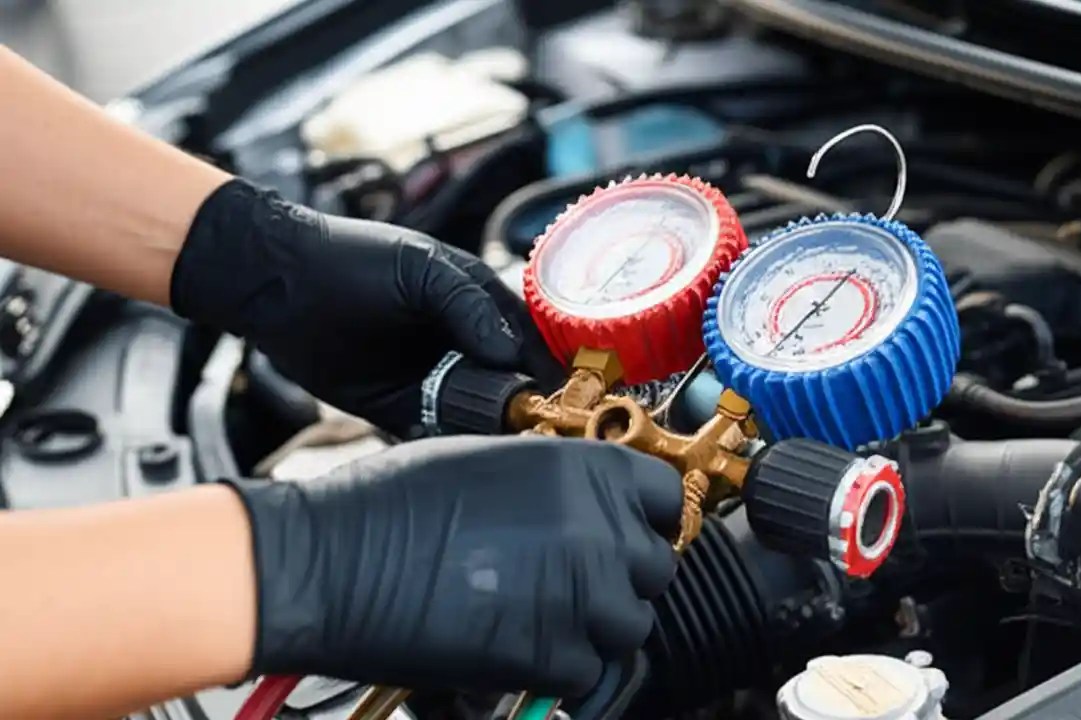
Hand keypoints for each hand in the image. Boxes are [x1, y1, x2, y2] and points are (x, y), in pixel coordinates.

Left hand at [170, 179, 562, 436]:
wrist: (277, 284)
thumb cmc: (350, 259)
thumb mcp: (420, 267)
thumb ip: (469, 306)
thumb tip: (511, 353)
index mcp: (478, 304)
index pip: (531, 343)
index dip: (552, 370)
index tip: (570, 397)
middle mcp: (463, 345)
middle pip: (511, 386)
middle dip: (528, 410)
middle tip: (542, 433)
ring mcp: (433, 378)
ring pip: (478, 416)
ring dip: (492, 432)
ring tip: (507, 451)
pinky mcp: (399, 409)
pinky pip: (435, 434)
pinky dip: (449, 446)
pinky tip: (461, 455)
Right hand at [225, 435, 683, 696]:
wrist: (334, 563)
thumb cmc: (392, 505)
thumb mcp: (492, 462)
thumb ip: (557, 486)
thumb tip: (585, 510)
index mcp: (585, 470)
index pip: (664, 497)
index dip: (645, 519)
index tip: (628, 534)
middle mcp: (599, 529)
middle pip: (653, 567)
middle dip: (619, 578)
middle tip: (569, 583)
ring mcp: (583, 596)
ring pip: (629, 625)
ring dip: (594, 628)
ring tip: (537, 617)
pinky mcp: (554, 656)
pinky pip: (588, 673)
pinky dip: (559, 671)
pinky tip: (513, 645)